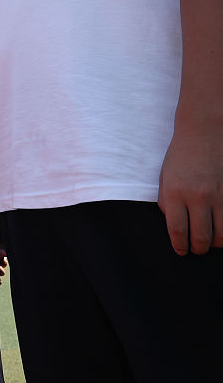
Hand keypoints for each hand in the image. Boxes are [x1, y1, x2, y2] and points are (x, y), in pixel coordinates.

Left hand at [158, 125, 222, 254]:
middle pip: (202, 237)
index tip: (181, 251)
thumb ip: (167, 203)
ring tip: (211, 241)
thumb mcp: (165, 178)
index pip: (178, 230)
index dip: (180, 246)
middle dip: (199, 248)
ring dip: (216, 242)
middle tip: (197, 249)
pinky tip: (222, 228)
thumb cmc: (181, 156)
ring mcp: (220, 194)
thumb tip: (175, 226)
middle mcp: (198, 196)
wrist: (204, 131)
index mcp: (175, 193)